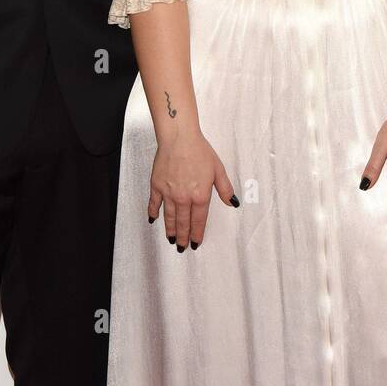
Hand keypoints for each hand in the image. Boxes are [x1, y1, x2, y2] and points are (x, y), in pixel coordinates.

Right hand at [148, 129, 237, 249]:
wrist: (179, 138)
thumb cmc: (199, 150)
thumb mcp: (218, 169)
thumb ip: (225, 188)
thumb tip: (233, 202)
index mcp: (200, 195)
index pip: (199, 221)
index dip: (198, 234)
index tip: (196, 243)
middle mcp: (183, 198)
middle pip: (183, 223)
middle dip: (183, 237)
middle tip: (182, 247)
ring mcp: (168, 193)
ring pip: (169, 217)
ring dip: (170, 230)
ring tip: (171, 239)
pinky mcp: (156, 186)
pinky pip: (154, 204)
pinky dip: (153, 212)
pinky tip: (153, 219)